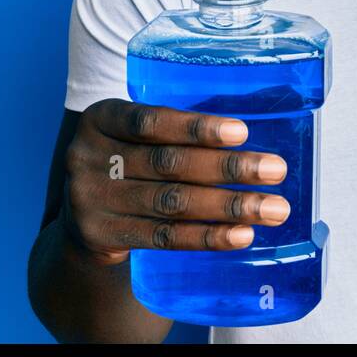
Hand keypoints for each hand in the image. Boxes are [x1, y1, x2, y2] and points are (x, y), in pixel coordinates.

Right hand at [60, 98, 290, 265]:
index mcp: (100, 118)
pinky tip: (242, 235)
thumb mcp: (135, 135)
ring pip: (172, 203)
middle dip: (228, 168)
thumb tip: (250, 136)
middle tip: (276, 170)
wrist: (81, 216)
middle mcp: (86, 156)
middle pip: (168, 163)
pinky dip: (207, 236)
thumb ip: (175, 129)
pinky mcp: (101, 236)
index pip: (150, 121)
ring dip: (229, 206)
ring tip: (272, 208)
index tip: (243, 133)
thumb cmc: (130, 160)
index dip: (196, 128)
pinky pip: (163, 238)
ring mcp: (89, 199)